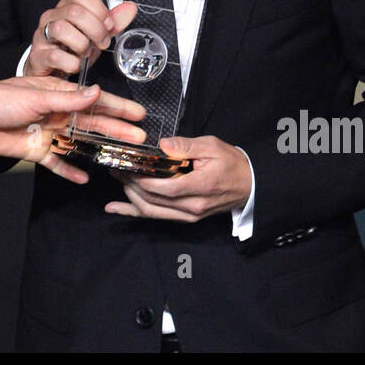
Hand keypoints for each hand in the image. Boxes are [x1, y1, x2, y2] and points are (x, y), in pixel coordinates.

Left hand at [0, 75, 146, 183]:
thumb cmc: (2, 98)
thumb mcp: (37, 95)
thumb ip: (69, 99)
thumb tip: (98, 93)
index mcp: (59, 94)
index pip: (94, 100)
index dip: (117, 106)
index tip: (138, 113)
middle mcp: (58, 113)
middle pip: (92, 123)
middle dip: (116, 129)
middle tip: (139, 136)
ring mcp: (49, 132)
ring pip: (80, 142)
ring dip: (100, 148)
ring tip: (123, 155)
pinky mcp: (37, 150)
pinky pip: (57, 162)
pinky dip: (69, 170)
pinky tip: (85, 178)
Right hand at [26, 0, 137, 77]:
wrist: (50, 71)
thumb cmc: (71, 49)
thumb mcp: (95, 34)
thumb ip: (112, 22)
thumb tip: (130, 8)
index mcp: (66, 7)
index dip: (99, 10)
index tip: (108, 25)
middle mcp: (52, 17)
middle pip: (74, 11)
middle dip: (95, 29)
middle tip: (101, 42)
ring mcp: (42, 35)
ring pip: (61, 28)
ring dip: (81, 44)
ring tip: (85, 53)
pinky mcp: (38, 55)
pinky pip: (55, 56)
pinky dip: (71, 63)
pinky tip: (75, 65)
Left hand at [105, 135, 251, 222]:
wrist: (250, 185)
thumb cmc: (232, 163)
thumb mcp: (212, 146)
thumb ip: (186, 146)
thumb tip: (163, 145)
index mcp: (200, 187)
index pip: (163, 188)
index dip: (141, 179)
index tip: (127, 164)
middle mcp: (192, 207)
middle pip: (152, 201)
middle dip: (131, 185)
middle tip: (117, 168)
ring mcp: (189, 216)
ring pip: (151, 212)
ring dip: (130, 198)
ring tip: (116, 180)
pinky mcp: (186, 218)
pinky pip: (156, 217)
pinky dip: (134, 212)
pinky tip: (114, 209)